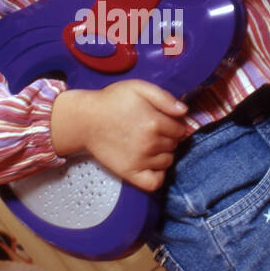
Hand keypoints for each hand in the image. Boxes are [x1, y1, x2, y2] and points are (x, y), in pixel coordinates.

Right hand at [51, 82, 188, 190]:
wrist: (85, 119)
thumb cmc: (111, 101)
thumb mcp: (138, 88)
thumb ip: (164, 97)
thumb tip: (184, 110)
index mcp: (155, 122)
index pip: (181, 128)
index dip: (175, 123)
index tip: (163, 120)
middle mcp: (150, 143)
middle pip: (175, 144)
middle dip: (168, 137)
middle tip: (152, 130)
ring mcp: (140, 160)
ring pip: (168, 161)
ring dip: (163, 153)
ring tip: (148, 144)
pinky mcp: (130, 173)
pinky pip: (155, 182)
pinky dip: (158, 176)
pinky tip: (151, 165)